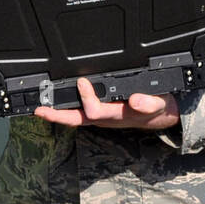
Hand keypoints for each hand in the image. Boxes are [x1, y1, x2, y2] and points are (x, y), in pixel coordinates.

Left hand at [33, 77, 179, 130]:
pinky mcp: (103, 116)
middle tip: (40, 110)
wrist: (164, 118)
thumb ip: (150, 103)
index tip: (82, 82)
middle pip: (78, 121)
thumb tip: (135, 100)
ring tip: (41, 108)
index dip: (87, 98)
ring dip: (58, 114)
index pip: (96, 111)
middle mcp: (108, 119)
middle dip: (58, 116)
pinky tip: (57, 106)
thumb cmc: (160, 109)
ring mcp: (104, 119)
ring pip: (77, 119)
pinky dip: (67, 111)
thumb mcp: (161, 104)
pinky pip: (82, 116)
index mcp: (120, 115)